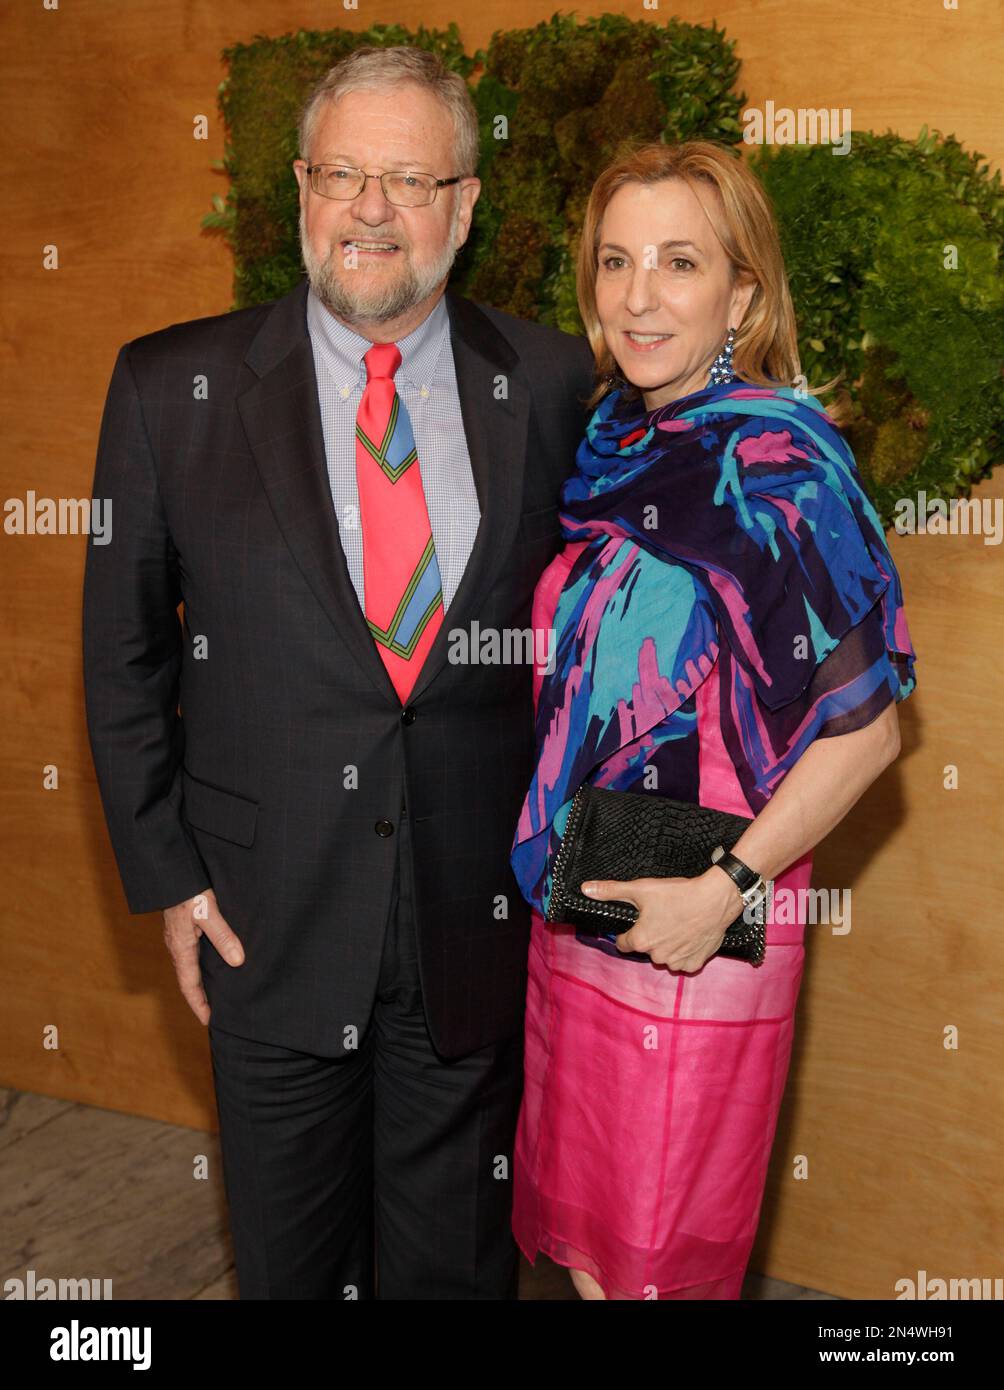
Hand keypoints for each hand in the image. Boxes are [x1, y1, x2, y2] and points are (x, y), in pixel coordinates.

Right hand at [162, 887, 244, 1024]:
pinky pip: (192, 953)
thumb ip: (223, 936)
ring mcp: (179, 937)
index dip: (199, 1004)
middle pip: (188, 979)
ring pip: (190, 966)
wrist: (171, 873)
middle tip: (215, 1014)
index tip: (208, 1022)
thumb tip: (238, 962)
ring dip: (201, 982)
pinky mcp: (184, 928)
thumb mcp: (208, 913)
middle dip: (200, 998)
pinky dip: (202, 965)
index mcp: (181, 948)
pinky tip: (215, 962)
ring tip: (217, 992)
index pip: (189, 985)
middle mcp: (177, 946)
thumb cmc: (188, 891)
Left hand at [580, 868, 742, 970]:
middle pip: (646, 949)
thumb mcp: (641, 888)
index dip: (628, 931)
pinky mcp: (695, 963)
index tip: (639, 921)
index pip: (623, 943)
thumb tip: (586, 889)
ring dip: (668, 945)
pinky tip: (690, 935)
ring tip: (678, 924)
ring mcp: (677, 962)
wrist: (715, 899)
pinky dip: (685, 951)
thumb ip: (611, 891)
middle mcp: (657, 956)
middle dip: (651, 936)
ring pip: (664, 956)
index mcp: (640, 941)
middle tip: (662, 917)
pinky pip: (683, 962)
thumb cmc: (678, 894)